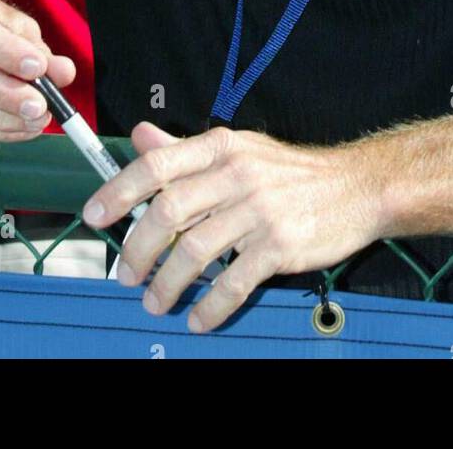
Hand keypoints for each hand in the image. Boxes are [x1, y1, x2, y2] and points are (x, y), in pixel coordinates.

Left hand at [82, 122, 383, 332]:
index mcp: (221, 147)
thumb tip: (141, 135)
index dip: (119, 190)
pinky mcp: (280, 245)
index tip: (95, 216)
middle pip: (167, 213)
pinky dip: (210, 306)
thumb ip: (186, 149)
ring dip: (166, 284)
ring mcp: (259, 209)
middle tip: (125, 275)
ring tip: (156, 301)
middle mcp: (237, 173)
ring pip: (193, 251)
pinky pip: (232, 282)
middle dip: (137, 250)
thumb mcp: (239, 149)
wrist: (357, 188)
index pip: (158, 164)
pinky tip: (200, 317)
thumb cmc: (292, 172)